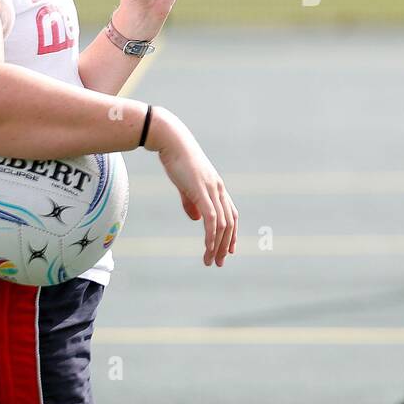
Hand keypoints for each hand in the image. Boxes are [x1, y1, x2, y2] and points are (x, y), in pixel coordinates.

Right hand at [146, 108, 237, 266]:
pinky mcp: (202, 191)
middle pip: (229, 223)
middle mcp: (219, 189)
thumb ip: (192, 202)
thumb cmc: (176, 159)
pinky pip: (211, 218)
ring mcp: (212, 190)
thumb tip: (197, 219)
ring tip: (210, 260)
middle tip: (218, 262)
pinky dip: (212, 235)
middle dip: (225, 245)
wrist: (171, 141)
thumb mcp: (185, 184)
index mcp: (217, 187)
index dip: (232, 233)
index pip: (231, 214)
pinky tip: (208, 247)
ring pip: (222, 224)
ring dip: (217, 245)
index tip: (229, 250)